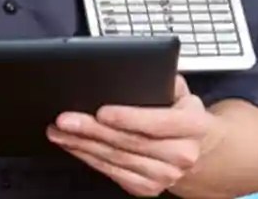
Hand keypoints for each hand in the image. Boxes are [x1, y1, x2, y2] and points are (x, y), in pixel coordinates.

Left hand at [47, 75, 216, 196]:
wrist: (195, 148)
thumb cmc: (181, 113)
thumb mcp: (179, 90)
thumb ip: (162, 78)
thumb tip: (135, 70)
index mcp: (193, 126)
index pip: (157, 123)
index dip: (127, 118)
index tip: (101, 111)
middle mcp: (182, 155)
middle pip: (130, 143)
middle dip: (93, 130)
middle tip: (66, 119)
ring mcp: (164, 176)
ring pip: (116, 159)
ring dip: (83, 146)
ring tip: (61, 131)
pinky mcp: (147, 188)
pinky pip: (112, 173)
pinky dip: (89, 159)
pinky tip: (75, 146)